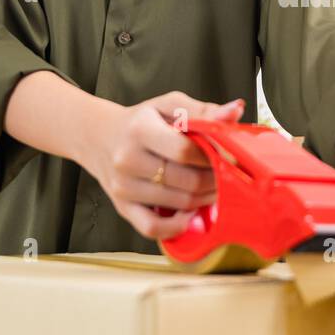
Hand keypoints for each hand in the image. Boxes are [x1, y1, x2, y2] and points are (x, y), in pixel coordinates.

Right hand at [78, 91, 242, 240]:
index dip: (213, 155)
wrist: (99, 137)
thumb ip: (203, 110)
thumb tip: (235, 111)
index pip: (185, 150)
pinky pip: (153, 228)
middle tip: (227, 173)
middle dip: (215, 179)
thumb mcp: (168, 105)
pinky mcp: (122, 207)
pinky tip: (190, 212)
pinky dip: (177, 226)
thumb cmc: (140, 121)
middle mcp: (127, 160)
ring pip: (179, 203)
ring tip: (214, 187)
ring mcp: (124, 187)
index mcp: (140, 130)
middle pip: (187, 180)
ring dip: (205, 198)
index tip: (227, 154)